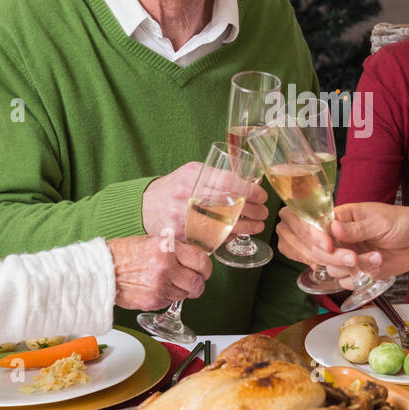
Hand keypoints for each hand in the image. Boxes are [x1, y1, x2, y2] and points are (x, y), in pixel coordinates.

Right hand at [107, 235, 211, 311]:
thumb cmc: (123, 254)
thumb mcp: (152, 241)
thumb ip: (174, 249)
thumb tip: (192, 258)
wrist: (102, 270)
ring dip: (182, 291)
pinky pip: (171, 301)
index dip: (206, 268)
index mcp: (167, 248)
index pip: (200, 260)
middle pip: (197, 282)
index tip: (204, 270)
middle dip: (198, 283)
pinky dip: (168, 297)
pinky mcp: (153, 301)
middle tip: (195, 281)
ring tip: (170, 283)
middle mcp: (166, 267)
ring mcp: (160, 286)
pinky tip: (157, 288)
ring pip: (185, 294)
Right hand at [141, 162, 267, 239]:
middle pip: (229, 204)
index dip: (250, 190)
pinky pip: (212, 238)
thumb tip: (248, 180)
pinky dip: (230, 236)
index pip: (228, 182)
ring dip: (247, 226)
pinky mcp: (183, 235)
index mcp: (193, 176)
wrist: (145, 206)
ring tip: (258, 224)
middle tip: (264, 211)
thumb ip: (215, 175)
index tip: (262, 195)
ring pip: (224, 225)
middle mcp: (188, 196)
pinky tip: (240, 233)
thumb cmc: (174, 187)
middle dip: (253, 210)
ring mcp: (185, 217)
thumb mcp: (191, 172)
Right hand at [286, 201, 408, 281]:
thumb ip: (356, 228)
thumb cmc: (401, 222)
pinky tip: (377, 267)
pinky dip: (360, 278)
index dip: (318, 238)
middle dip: (336, 258)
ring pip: (333, 269)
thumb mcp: (379, 221)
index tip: (328, 245)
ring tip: (377, 257)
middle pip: (321, 252)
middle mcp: (340, 238)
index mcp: (342, 218)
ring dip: (354, 268)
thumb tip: (333, 228)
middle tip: (354, 257)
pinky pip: (347, 281)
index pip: (319, 228)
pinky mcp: (358, 271)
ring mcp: (348, 255)